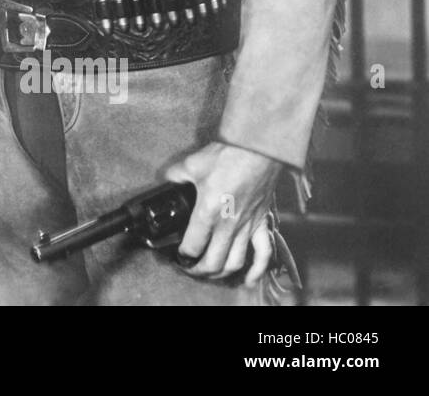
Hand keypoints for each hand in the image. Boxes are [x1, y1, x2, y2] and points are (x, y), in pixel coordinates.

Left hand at [162, 141, 283, 283]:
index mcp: (207, 213)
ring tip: (210, 274)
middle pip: (212, 262)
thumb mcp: (191, 164)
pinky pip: (264, 254)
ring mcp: (247, 227)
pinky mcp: (263, 223)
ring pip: (235, 262)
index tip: (176, 255)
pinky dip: (257, 271)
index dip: (181, 256)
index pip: (192, 246)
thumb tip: (166, 178)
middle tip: (189, 268)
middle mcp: (227, 226)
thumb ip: (175, 174)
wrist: (258, 150)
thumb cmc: (226, 156)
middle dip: (198, 271)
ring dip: (221, 274)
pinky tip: (248, 280)